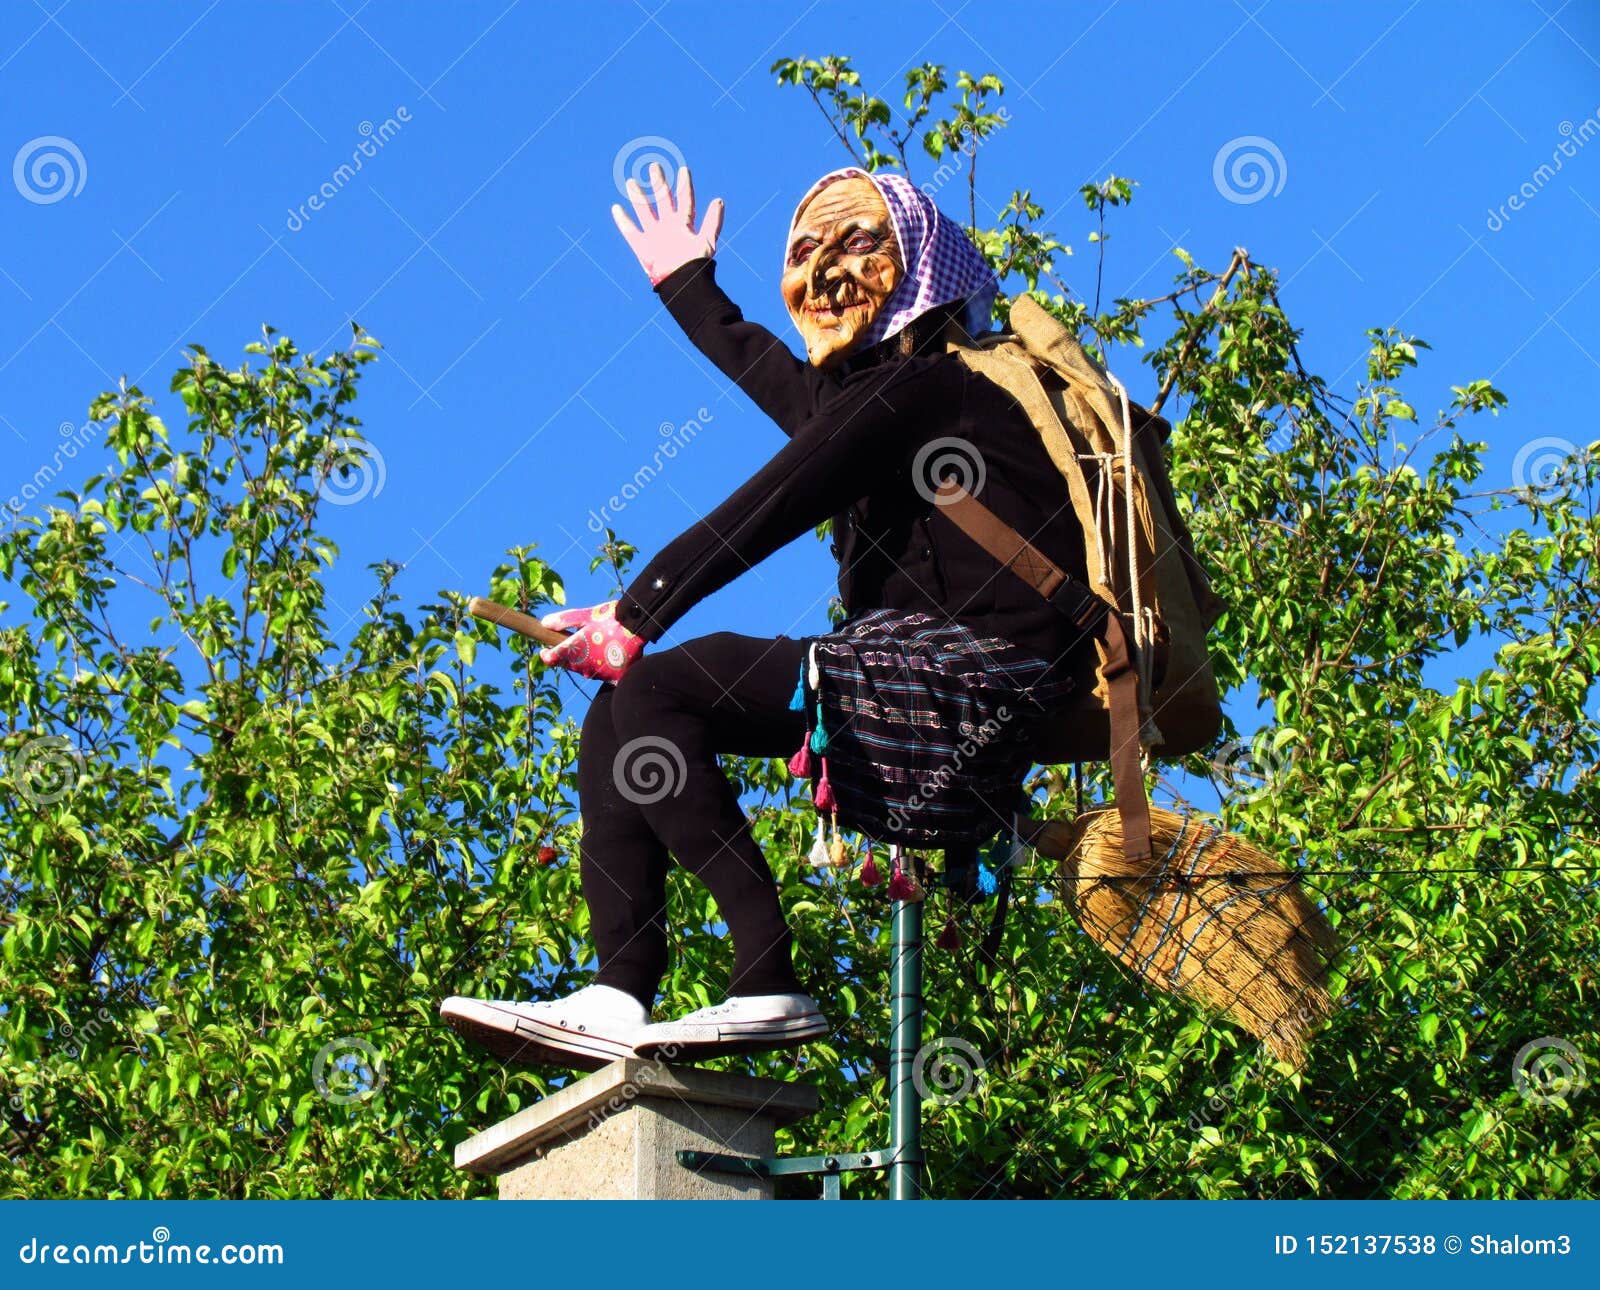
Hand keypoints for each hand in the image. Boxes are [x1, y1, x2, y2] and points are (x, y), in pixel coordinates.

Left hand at [538, 601, 644, 682]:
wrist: (639, 627)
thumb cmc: (611, 618)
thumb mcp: (586, 615)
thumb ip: (564, 620)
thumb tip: (544, 624)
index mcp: (574, 650)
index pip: (551, 659)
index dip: (546, 655)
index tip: (545, 651)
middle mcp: (584, 666)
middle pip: (570, 665)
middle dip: (569, 656)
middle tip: (579, 643)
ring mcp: (599, 673)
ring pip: (586, 670)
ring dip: (587, 662)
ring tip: (598, 646)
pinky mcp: (614, 678)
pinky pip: (603, 674)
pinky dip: (603, 667)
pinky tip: (609, 656)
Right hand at [611, 163, 723, 285]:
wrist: (682, 283)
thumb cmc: (696, 264)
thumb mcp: (707, 240)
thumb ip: (713, 221)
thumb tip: (719, 200)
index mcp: (684, 225)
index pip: (686, 201)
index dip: (685, 186)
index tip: (684, 170)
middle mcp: (669, 228)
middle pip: (663, 201)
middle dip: (659, 184)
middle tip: (654, 166)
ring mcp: (655, 236)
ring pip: (645, 212)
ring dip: (638, 197)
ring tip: (631, 182)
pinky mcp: (643, 248)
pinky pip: (631, 233)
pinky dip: (623, 222)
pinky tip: (616, 208)